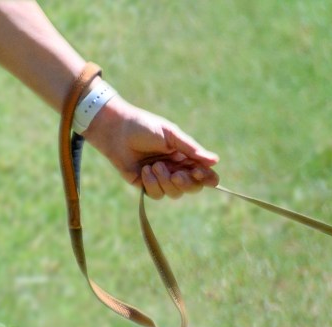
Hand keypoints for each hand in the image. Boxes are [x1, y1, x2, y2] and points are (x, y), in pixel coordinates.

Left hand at [84, 97, 218, 199]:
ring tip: (154, 166)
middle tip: (177, 174)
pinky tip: (145, 171)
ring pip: (174, 193)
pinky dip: (152, 184)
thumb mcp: (170, 135)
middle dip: (186, 183)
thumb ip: (192, 149)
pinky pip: (156, 194)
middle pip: (192, 188)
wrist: (115, 129)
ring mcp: (161, 178)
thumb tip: (215, 160)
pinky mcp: (145, 185)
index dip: (206, 178)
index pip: (204, 175)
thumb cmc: (143, 126)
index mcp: (185, 157)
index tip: (199, 173)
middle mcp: (176, 169)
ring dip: (166, 182)